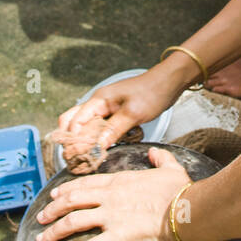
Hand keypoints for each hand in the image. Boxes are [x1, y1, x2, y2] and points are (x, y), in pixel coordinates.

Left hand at [34, 146, 192, 240]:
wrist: (188, 209)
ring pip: (72, 222)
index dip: (66, 189)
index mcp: (119, 181)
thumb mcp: (170, 167)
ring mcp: (110, 217)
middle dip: (52, 210)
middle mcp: (109, 197)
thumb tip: (154, 152)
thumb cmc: (181, 190)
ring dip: (54, 232)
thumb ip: (159, 158)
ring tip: (41, 240)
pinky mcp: (116, 237)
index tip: (54, 195)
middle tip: (41, 217)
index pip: (85, 183)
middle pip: (71, 201)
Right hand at [56, 70, 179, 170]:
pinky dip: (99, 137)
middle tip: (77, 158)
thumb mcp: (133, 113)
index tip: (76, 156)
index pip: (75, 121)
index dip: (73, 139)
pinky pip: (100, 127)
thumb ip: (114, 129)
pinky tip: (105, 147)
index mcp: (98, 100)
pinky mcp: (115, 114)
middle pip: (73, 121)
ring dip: (86, 139)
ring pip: (86, 125)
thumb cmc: (152, 93)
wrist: (168, 83)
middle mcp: (98, 104)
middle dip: (72, 139)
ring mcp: (106, 108)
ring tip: (89, 156)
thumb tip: (96, 146)